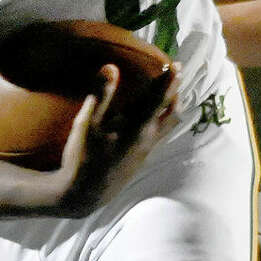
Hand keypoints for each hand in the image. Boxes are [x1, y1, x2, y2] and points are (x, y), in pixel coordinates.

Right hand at [48, 63, 182, 214]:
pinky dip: (161, 121)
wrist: (85, 194)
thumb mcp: (87, 124)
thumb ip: (101, 95)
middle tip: (175, 76)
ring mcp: (146, 151)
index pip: (160, 99)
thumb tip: (112, 66)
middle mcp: (148, 139)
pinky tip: (151, 119)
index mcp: (138, 128)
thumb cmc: (83, 157)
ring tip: (168, 95)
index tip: (177, 65)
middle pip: (172, 113)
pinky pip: (159, 135)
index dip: (169, 81)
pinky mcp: (140, 160)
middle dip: (175, 93)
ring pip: (168, 126)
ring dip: (171, 108)